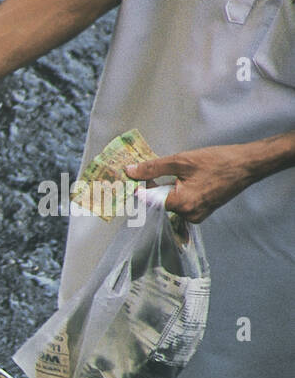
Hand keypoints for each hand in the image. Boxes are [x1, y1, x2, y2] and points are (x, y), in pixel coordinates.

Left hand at [125, 144, 256, 223]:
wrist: (248, 165)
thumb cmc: (217, 161)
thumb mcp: (181, 161)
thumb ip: (153, 168)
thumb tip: (129, 171)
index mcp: (181, 204)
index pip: (148, 200)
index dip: (139, 187)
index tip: (131, 178)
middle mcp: (187, 215)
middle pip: (159, 202)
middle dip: (154, 187)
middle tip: (152, 171)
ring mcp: (196, 216)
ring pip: (171, 203)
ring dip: (167, 189)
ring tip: (178, 173)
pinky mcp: (202, 212)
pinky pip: (182, 204)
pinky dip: (179, 192)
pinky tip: (187, 180)